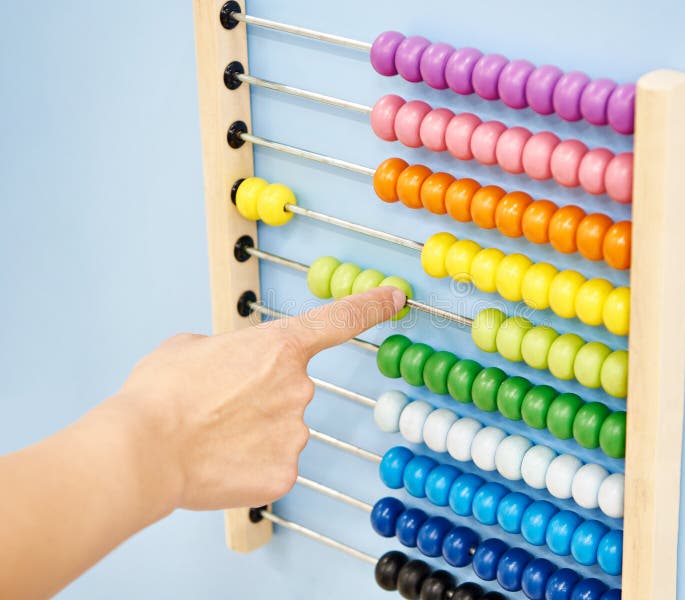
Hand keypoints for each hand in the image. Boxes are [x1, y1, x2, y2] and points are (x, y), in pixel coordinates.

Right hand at [109, 286, 404, 512]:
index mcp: (279, 346)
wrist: (143, 450)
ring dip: (254, 430)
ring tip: (211, 435)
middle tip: (217, 405)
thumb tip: (230, 364)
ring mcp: (295, 433)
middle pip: (290, 388)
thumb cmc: (161, 394)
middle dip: (260, 395)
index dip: (371, 306)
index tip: (396, 298)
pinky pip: (274, 462)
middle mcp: (298, 388)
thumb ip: (228, 349)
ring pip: (283, 428)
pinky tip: (221, 461)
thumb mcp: (191, 346)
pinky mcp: (284, 472)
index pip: (339, 320)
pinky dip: (250, 463)